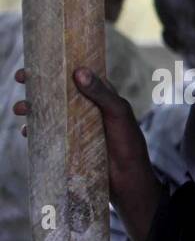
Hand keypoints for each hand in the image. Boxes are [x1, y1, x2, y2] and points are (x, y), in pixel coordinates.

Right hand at [12, 67, 161, 240]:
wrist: (128, 180)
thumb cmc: (128, 144)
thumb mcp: (118, 114)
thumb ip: (101, 94)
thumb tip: (79, 72)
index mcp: (102, 97)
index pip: (78, 75)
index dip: (59, 66)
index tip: (39, 60)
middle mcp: (87, 108)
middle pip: (58, 91)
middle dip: (37, 83)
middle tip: (21, 77)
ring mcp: (77, 126)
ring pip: (49, 111)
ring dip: (31, 107)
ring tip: (20, 108)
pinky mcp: (69, 143)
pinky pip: (48, 133)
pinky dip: (34, 130)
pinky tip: (27, 131)